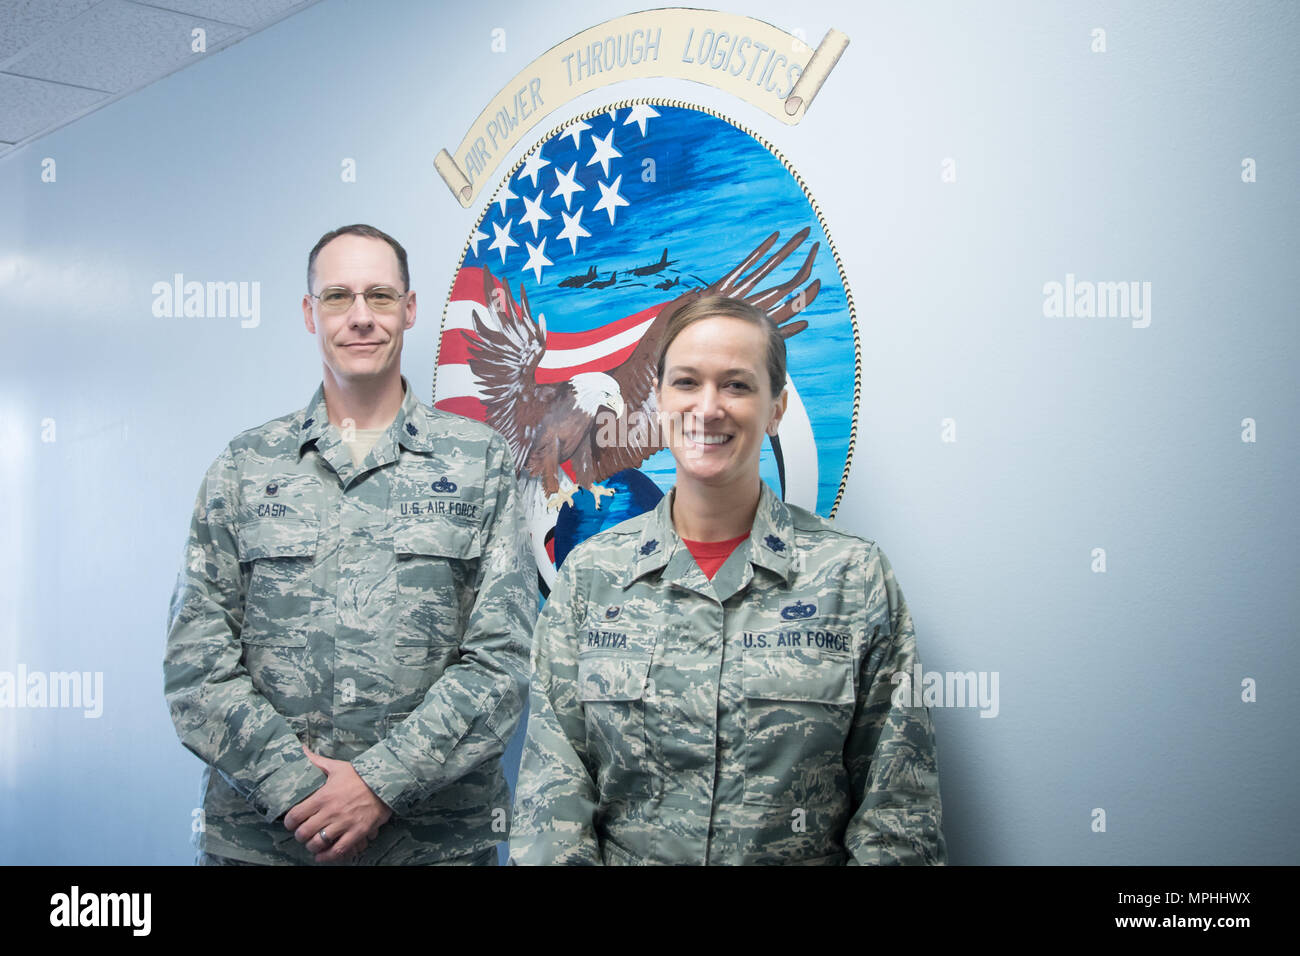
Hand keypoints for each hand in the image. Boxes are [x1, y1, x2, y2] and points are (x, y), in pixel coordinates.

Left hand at [284, 746, 393, 863]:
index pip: (295, 815)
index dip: (289, 822)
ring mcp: (344, 823)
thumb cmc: (359, 774)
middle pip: (304, 833)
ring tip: (313, 844)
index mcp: (323, 796)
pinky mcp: (358, 832)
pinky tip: (322, 856)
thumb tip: (299, 749)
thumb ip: (316, 761)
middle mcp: (331, 812)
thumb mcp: (336, 766)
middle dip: (300, 836)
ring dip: (312, 846)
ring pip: (318, 843)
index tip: (291, 823)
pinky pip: (339, 850)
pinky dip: (328, 856)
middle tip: (302, 834)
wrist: (385, 781)